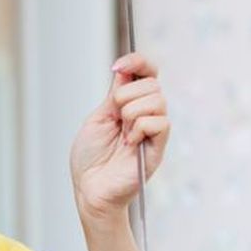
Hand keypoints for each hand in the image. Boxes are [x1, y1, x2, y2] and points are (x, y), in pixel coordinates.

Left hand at [70, 53, 170, 223]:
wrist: (90, 189)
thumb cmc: (90, 159)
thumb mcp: (98, 118)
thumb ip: (115, 95)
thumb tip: (125, 70)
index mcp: (129, 104)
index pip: (147, 72)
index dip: (137, 62)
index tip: (117, 68)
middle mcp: (146, 114)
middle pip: (152, 83)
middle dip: (126, 95)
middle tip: (115, 117)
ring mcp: (154, 130)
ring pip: (157, 100)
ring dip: (131, 112)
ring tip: (122, 133)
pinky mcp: (159, 147)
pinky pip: (160, 122)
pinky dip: (140, 128)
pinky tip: (130, 143)